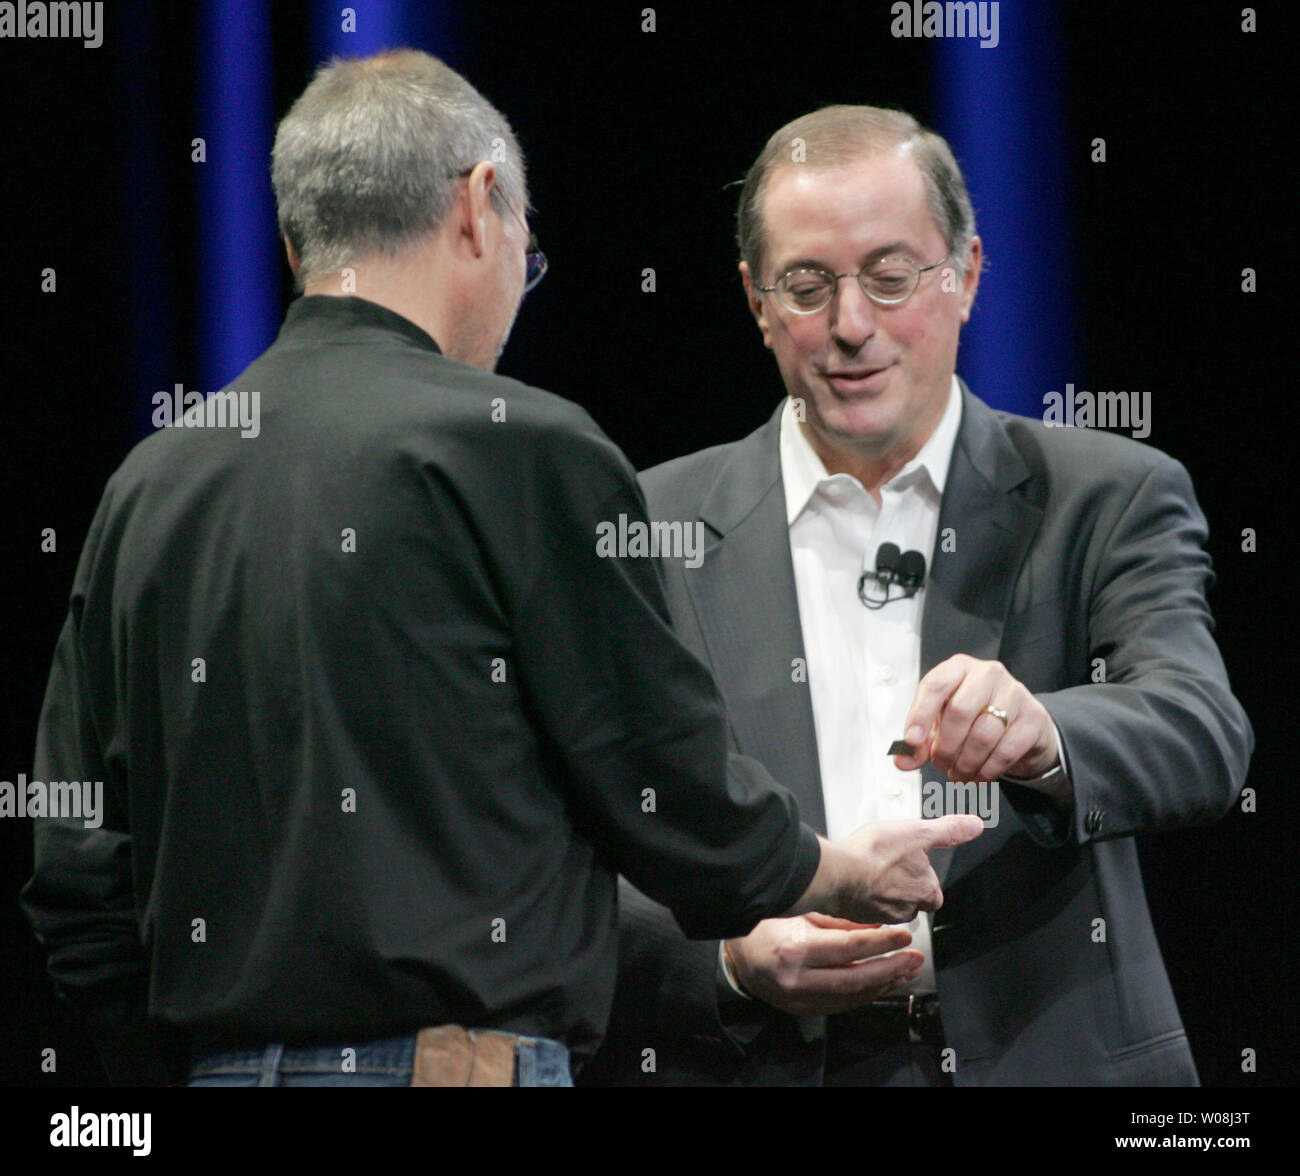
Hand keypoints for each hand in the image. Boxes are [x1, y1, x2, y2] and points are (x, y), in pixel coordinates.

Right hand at [726, 914, 922, 1015]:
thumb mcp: (799, 912)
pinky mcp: (802, 1009)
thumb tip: (876, 923)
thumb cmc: (765, 925)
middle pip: (855, 979)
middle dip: (890, 969)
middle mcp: (797, 979)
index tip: (903, 936)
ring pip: (851, 997)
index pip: (848, 949)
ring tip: (906, 970)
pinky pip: (841, 1005)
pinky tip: (883, 982)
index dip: (880, 943)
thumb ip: (837, 921)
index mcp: (795, 949)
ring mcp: (798, 999)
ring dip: (884, 984)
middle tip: (914, 958)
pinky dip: (865, 994)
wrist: (735, 955)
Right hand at [827, 814, 983, 923]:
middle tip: (890, 867)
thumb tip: (975, 826)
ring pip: (888, 906)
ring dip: (882, 891)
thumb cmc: (874, 855)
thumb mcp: (918, 832)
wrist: (838, 873)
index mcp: (925, 891)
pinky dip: (862, 895)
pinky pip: (865, 907)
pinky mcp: (858, 915)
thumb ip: (948, 830)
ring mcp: (881, 914)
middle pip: (912, 902)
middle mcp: (906, 908)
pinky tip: (855, 879)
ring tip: (871, 871)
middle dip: (903, 887)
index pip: (934, 893)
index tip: (916, 867)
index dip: (925, 878)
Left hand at [893, 654, 1058, 781]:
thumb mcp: (941, 722)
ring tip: (959, 773)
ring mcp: (1014, 693)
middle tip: (940, 764)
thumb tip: (902, 760)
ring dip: (966, 763)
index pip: (935, 685)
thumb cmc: (974, 716)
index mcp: (958, 668)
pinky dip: (987, 770)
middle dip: (945, 747)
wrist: (1019, 723)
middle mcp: (987, 674)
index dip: (920, 715)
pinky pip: (1006, 751)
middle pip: (959, 711)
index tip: (912, 741)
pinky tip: (979, 775)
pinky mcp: (1033, 717)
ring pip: (983, 735)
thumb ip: (920, 741)